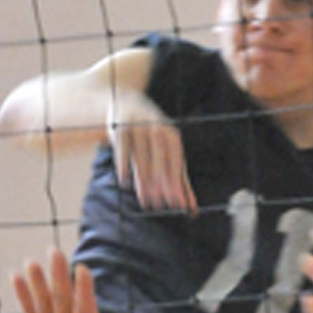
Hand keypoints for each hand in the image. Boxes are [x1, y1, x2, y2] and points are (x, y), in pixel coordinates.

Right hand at [108, 93, 196, 211]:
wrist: (125, 103)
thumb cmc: (149, 135)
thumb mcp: (166, 153)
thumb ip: (179, 179)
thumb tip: (192, 209)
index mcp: (171, 135)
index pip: (176, 162)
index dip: (177, 183)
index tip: (177, 204)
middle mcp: (156, 129)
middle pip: (161, 161)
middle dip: (162, 184)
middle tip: (162, 206)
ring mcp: (138, 127)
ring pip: (142, 158)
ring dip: (144, 181)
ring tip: (146, 201)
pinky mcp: (120, 128)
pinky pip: (123, 150)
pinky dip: (124, 166)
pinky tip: (125, 183)